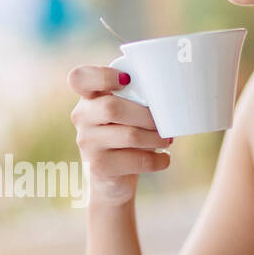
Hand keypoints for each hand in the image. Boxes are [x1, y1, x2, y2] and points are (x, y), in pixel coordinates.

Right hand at [68, 65, 172, 206]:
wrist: (113, 178)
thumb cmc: (126, 133)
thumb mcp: (127, 109)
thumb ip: (137, 93)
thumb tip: (174, 88)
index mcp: (89, 96)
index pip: (79, 78)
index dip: (102, 76)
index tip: (126, 80)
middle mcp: (82, 117)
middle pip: (112, 107)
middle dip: (147, 116)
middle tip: (163, 123)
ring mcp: (87, 143)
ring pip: (130, 135)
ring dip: (156, 138)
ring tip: (166, 140)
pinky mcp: (99, 167)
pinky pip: (137, 160)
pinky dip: (158, 159)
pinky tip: (163, 158)